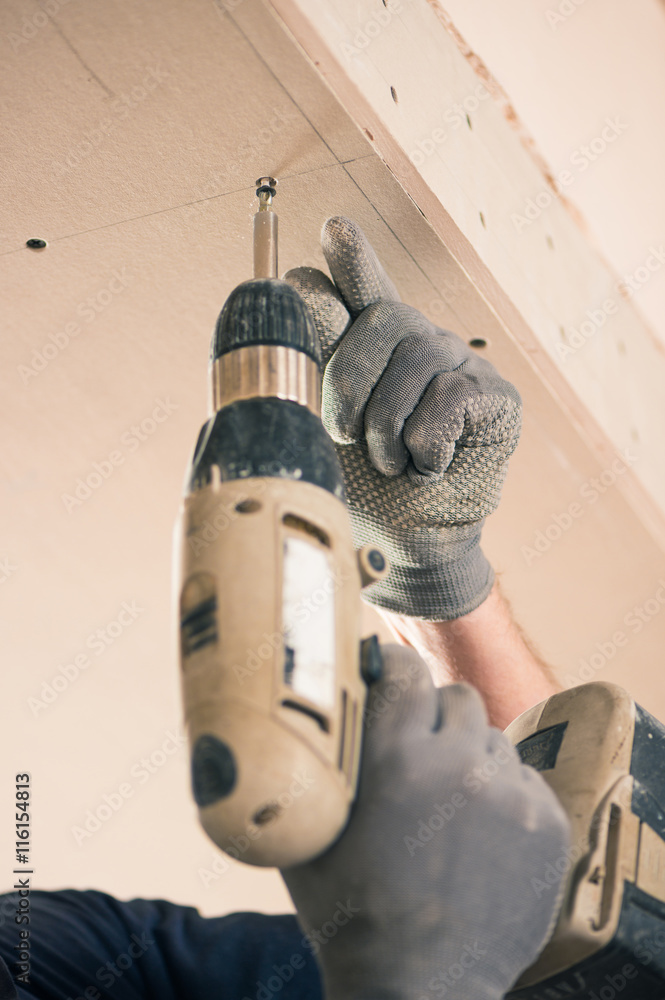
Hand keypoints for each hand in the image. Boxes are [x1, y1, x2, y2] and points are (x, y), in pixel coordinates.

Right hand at [280, 645, 570, 999]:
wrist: (419, 990)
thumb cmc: (350, 916)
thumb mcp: (310, 832)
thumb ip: (313, 764)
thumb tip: (301, 711)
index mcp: (398, 761)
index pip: (405, 670)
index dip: (393, 665)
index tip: (386, 672)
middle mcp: (461, 767)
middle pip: (456, 696)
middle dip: (432, 714)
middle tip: (415, 748)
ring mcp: (512, 797)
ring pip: (493, 737)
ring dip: (469, 754)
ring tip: (447, 799)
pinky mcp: (548, 825)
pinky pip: (524, 778)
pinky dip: (502, 792)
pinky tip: (478, 831)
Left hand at [285, 218, 521, 619]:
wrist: (408, 543)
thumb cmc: (361, 485)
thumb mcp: (319, 433)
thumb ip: (306, 370)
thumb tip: (289, 290)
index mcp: (369, 344)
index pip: (359, 286)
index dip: (351, 259)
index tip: (335, 230)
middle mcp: (416, 340)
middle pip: (380, 318)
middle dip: (347, 381)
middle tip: (341, 433)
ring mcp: (458, 362)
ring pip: (416, 358)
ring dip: (386, 426)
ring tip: (388, 463)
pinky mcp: (495, 395)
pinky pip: (451, 397)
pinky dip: (426, 444)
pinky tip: (428, 464)